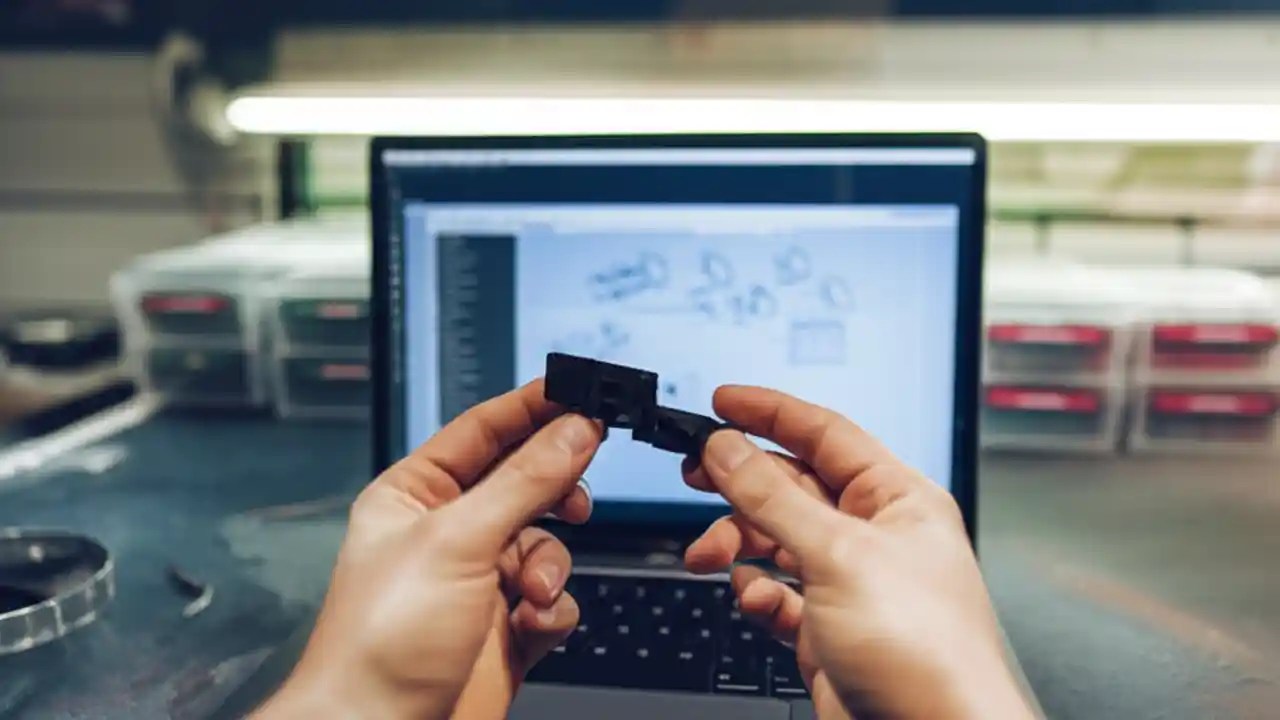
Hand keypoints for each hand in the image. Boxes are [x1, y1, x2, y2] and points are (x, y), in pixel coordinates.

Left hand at [255, 380, 601, 719]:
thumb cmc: (380, 642)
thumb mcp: (459, 541)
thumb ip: (526, 480)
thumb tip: (575, 428)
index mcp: (414, 495)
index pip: (482, 431)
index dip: (531, 408)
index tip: (580, 391)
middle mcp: (446, 533)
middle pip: (524, 484)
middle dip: (554, 494)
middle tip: (577, 494)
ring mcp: (477, 582)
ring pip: (546, 544)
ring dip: (551, 566)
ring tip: (534, 590)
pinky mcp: (504, 629)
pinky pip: (553, 598)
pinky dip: (552, 608)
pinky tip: (532, 623)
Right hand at [683, 386, 1032, 719]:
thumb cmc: (926, 651)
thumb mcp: (837, 554)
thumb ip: (774, 497)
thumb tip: (728, 447)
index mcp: (897, 499)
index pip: (826, 433)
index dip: (770, 412)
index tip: (721, 402)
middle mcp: (876, 536)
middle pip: (793, 486)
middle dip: (741, 482)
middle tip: (695, 472)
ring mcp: (851, 583)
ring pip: (778, 541)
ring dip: (738, 543)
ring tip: (709, 555)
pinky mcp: (830, 630)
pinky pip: (779, 595)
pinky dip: (757, 594)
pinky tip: (752, 599)